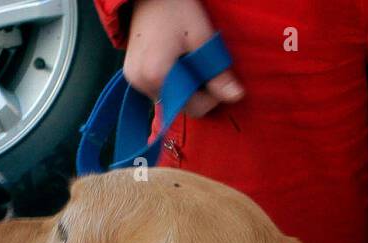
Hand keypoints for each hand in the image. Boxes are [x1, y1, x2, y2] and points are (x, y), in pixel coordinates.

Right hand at [124, 0, 242, 115]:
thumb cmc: (177, 9)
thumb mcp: (202, 38)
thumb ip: (218, 73)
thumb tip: (236, 97)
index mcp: (157, 76)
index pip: (192, 108)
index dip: (211, 97)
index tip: (218, 76)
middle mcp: (141, 83)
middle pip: (180, 104)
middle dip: (197, 91)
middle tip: (203, 65)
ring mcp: (133, 79)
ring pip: (169, 97)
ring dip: (184, 86)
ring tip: (188, 60)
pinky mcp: (131, 74)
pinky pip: (157, 88)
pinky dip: (171, 81)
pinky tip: (175, 61)